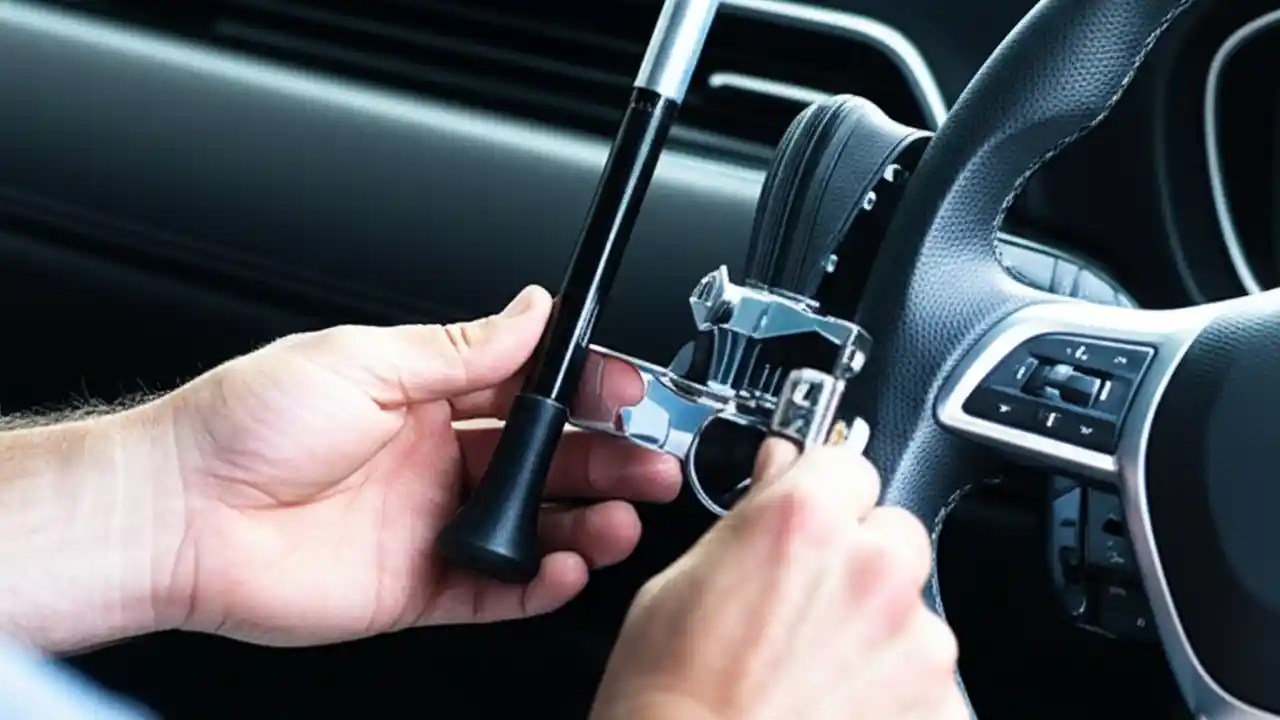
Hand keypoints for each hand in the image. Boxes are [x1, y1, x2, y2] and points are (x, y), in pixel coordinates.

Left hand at [155, 285, 680, 645]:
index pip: (526, 390)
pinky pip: (494, 589)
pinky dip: (538, 583)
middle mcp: (433, 459)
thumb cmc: (243, 425)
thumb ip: (458, 348)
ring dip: (585, 523)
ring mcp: (428, 524)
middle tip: (650, 465)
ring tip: (622, 520)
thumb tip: (530, 310)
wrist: (176, 514)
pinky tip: (567, 568)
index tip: (626, 392)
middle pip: (543, 461)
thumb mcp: (363, 361)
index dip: (582, 392)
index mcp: (422, 397)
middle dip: (605, 460)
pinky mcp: (415, 586)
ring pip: (532, 526)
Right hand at [589, 438, 966, 719]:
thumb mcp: (678, 583)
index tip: (807, 517)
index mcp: (805, 521)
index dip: (821, 493)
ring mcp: (917, 643)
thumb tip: (781, 473)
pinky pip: (927, 679)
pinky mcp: (941, 704)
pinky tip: (837, 708)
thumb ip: (750, 517)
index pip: (846, 463)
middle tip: (802, 609)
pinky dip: (894, 691)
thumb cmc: (669, 701)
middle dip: (857, 560)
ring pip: (912, 609)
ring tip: (812, 674)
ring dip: (876, 630)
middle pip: (891, 533)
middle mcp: (873, 570)